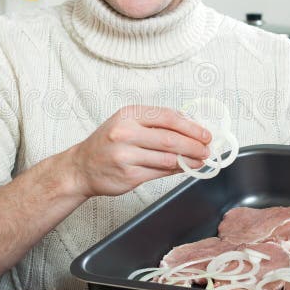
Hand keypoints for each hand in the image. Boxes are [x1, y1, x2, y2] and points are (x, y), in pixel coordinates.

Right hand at [63, 105, 211, 198]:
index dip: (191, 126)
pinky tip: (184, 168)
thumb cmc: (107, 143)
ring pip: (167, 158)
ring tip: (201, 160)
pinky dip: (176, 171)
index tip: (205, 133)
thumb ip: (155, 124)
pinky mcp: (129, 175)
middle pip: (170, 138)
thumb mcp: (127, 123)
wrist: (81, 167)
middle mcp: (125, 133)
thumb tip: (190, 128)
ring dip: (189, 160)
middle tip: (207, 149)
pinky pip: (160, 172)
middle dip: (194, 145)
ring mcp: (125, 155)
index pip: (168, 117)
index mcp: (129, 114)